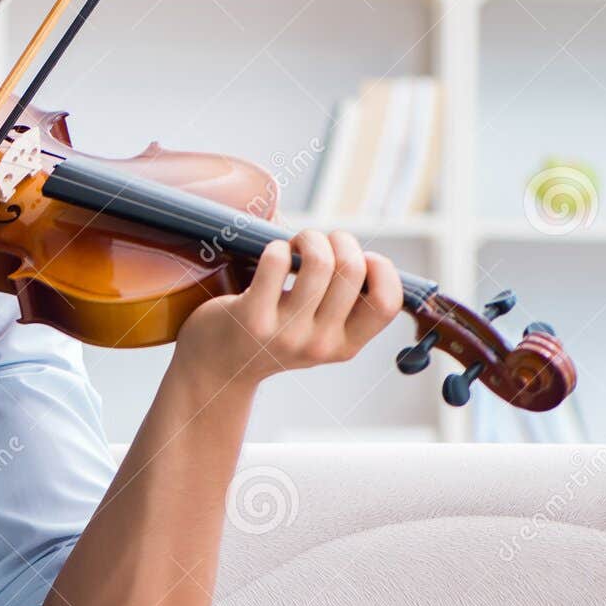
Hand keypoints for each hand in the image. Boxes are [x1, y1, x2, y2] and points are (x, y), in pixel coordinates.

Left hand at [172, 228, 402, 392]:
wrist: (217, 369)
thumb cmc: (272, 336)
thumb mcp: (317, 333)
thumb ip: (344, 306)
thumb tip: (364, 256)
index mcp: (345, 346)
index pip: (388, 303)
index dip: (382, 269)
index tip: (360, 258)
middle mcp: (320, 344)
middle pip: (352, 269)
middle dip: (339, 239)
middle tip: (316, 242)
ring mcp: (286, 333)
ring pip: (319, 261)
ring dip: (308, 237)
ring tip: (295, 243)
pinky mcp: (252, 318)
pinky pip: (277, 261)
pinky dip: (276, 247)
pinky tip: (270, 255)